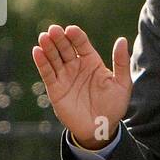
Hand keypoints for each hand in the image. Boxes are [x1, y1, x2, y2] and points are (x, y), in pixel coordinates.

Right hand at [31, 24, 131, 149]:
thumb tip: (121, 40)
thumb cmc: (113, 107)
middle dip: (59, 38)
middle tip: (53, 30)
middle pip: (65, 48)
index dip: (76, 36)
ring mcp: (64, 77)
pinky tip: (37, 51)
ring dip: (48, 47)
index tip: (71, 29)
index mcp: (91, 62)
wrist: (100, 130)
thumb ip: (121, 62)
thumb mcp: (122, 84)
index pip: (81, 44)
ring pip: (54, 58)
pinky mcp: (55, 89)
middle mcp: (76, 66)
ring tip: (43, 37)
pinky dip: (41, 62)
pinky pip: (47, 73)